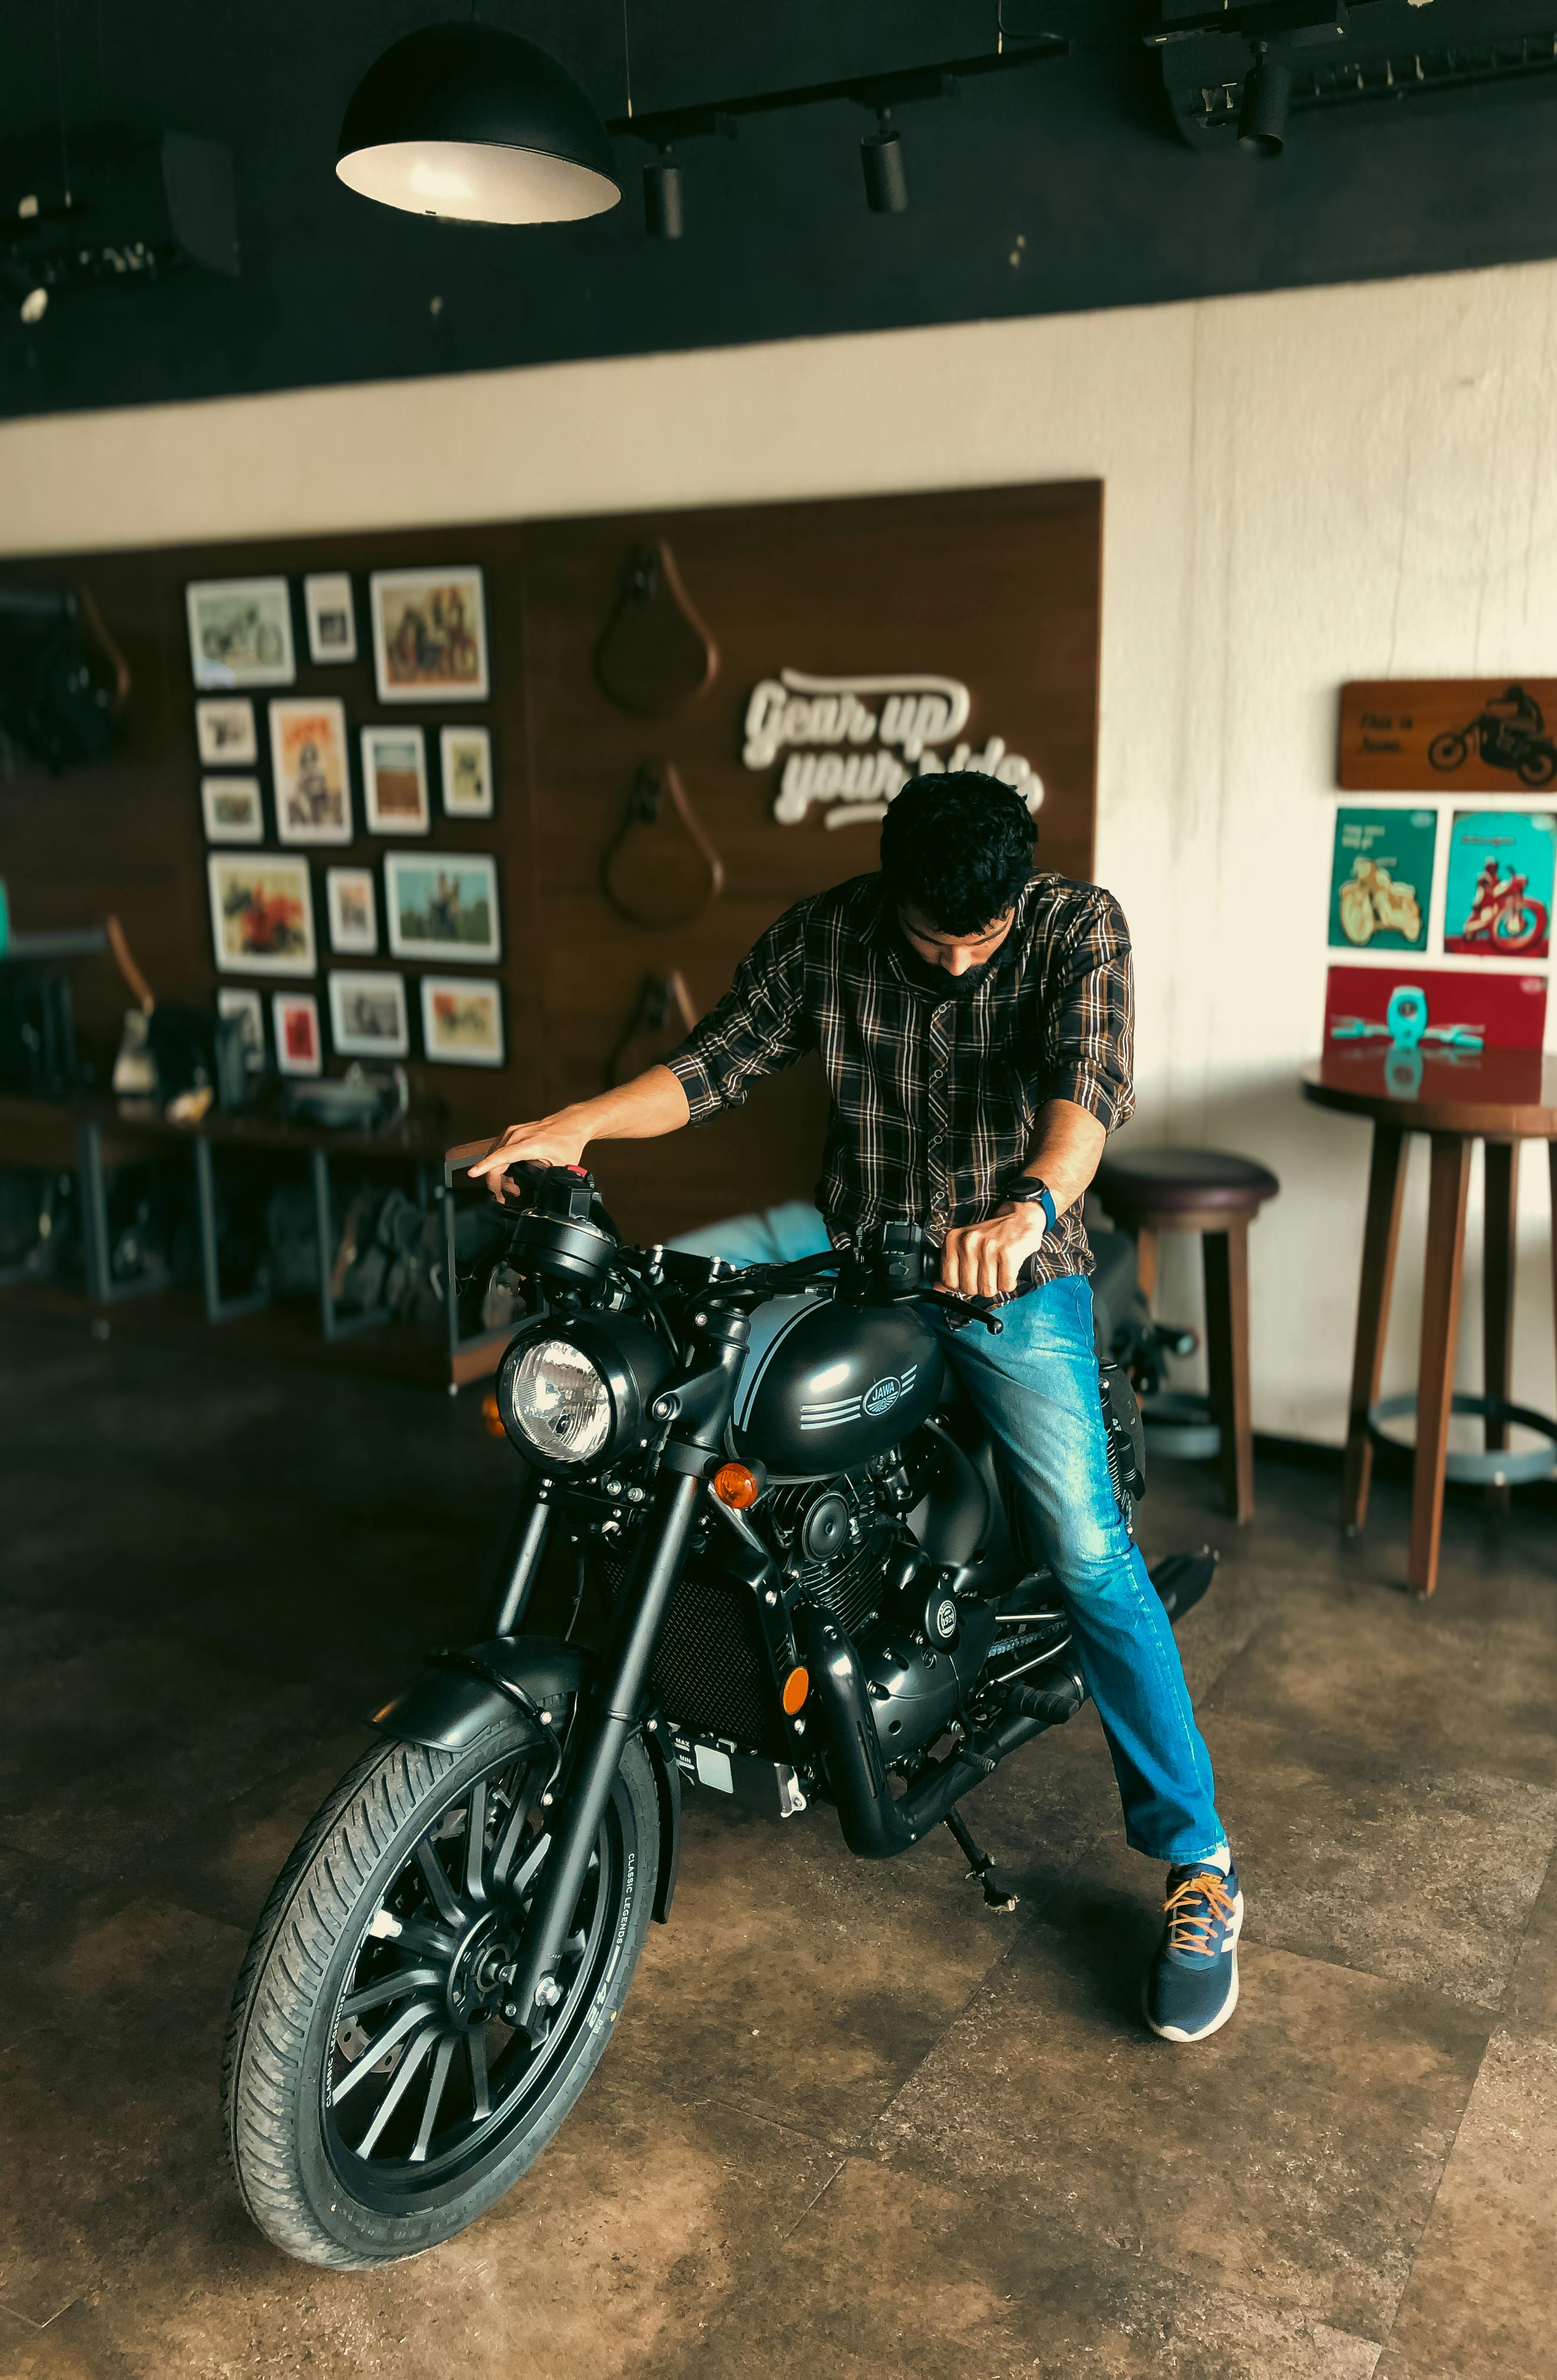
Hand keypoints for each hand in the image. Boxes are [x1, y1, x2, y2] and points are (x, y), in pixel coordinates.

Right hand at [467, 1112, 586, 1202]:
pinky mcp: (512, 1132)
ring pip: (494, 1155)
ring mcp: (514, 1132)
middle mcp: (519, 1135)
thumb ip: (552, 1180)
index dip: (487, 1166)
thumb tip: (546, 1195)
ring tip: (511, 1187)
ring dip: (497, 1173)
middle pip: (495, 1159)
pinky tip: (508, 1173)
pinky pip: (498, 1149)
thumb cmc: (568, 1140)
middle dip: (495, 1182)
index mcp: (530, 1144)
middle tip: (504, 1196)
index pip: (503, 1156)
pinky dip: (499, 1163)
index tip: (473, 1173)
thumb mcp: (563, 1165)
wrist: (572, 1122)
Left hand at [938, 1204, 1047, 1298]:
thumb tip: (937, 1288)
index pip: (948, 1280)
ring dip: (996, 1286)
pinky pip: (1005, 1286)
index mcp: (953, 1240)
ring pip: (988, 1290)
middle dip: (981, 1287)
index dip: (961, 1285)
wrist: (1020, 1218)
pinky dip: (1009, 1283)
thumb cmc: (993, 1235)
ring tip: (999, 1270)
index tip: (971, 1278)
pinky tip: (1009, 1270)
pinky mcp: (1007, 1254)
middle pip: (969, 1288)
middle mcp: (968, 1242)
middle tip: (989, 1273)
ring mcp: (987, 1248)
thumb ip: (951, 1266)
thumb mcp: (966, 1245)